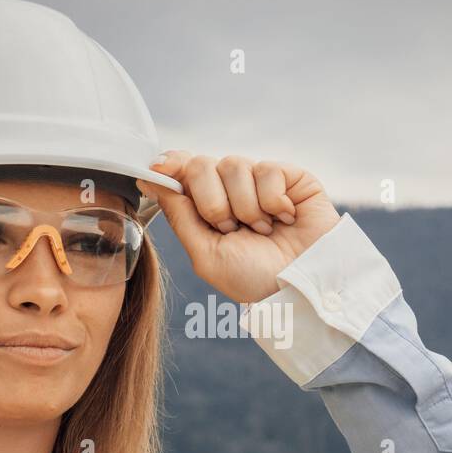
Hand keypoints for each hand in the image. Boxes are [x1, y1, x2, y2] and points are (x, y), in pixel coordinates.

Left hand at [137, 151, 340, 302]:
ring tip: (263, 231)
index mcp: (206, 207)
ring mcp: (260, 181)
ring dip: (245, 206)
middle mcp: (230, 190)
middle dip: (211, 201)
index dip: (170, 165)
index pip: (182, 170)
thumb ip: (179, 215)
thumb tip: (150, 178)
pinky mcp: (290, 176)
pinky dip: (273, 201)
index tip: (160, 168)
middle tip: (230, 229)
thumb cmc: (254, 279)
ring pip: (233, 165)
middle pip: (201, 164)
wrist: (301, 287)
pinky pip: (267, 169)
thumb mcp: (206, 254)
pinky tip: (286, 219)